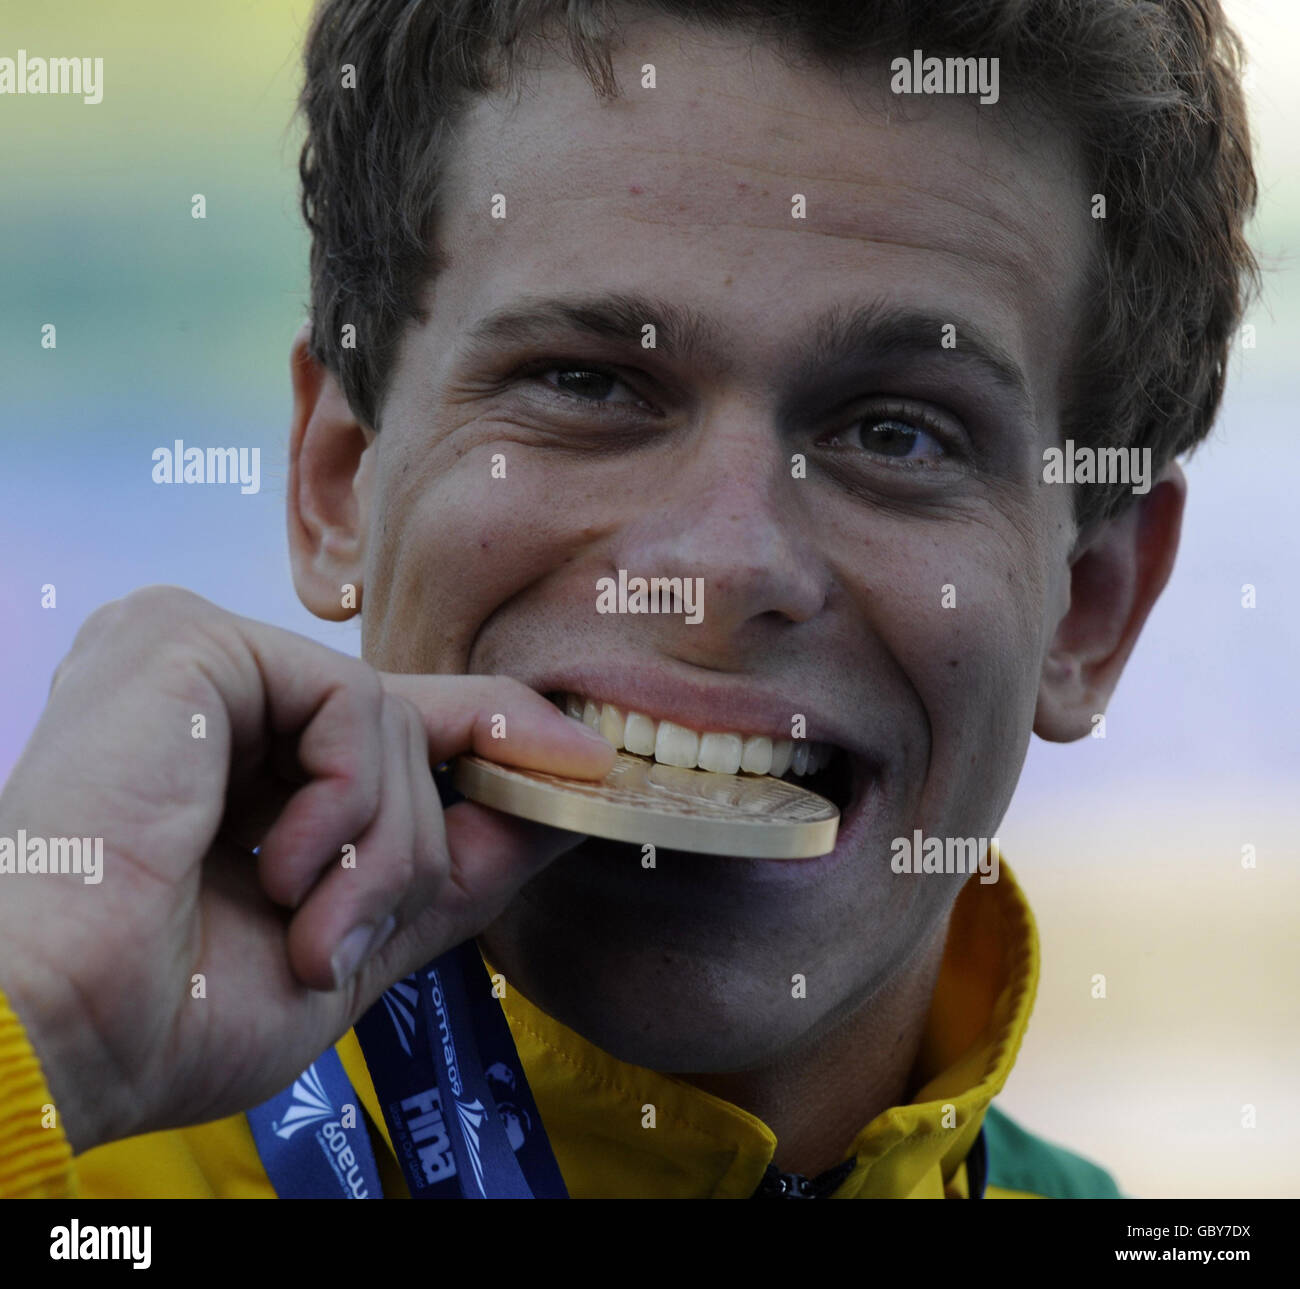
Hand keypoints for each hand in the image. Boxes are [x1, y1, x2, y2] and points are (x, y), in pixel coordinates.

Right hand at [0, 586, 612, 1154]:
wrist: (62, 1040)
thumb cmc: (172, 1009)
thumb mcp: (348, 932)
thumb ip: (449, 860)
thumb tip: (560, 803)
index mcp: (228, 750)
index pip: (393, 723)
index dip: (494, 744)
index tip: (585, 768)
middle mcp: (212, 688)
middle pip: (404, 729)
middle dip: (411, 848)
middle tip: (340, 936)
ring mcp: (196, 652)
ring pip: (390, 722)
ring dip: (377, 853)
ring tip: (301, 926)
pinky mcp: (188, 639)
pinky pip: (354, 704)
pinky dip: (346, 807)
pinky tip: (276, 868)